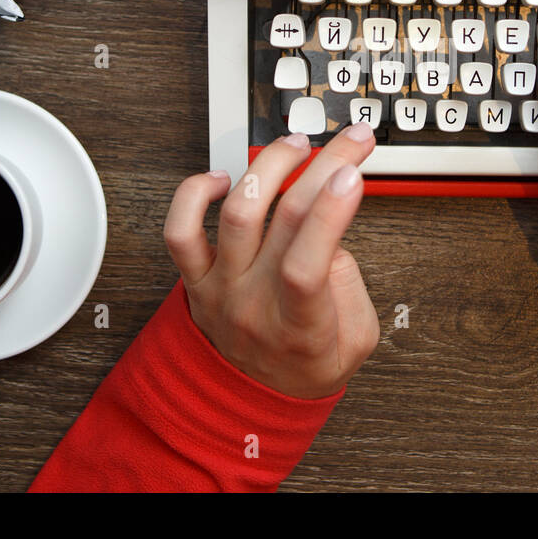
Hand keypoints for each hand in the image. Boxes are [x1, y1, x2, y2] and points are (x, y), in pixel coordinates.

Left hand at [162, 123, 380, 398]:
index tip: (352, 175)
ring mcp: (221, 289)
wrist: (258, 397)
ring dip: (269, 166)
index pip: (307, 265)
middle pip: (285, 220)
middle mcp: (254, 304)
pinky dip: (193, 195)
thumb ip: (348, 282)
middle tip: (351, 140)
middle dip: (325, 166)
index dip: (330, 214)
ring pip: (235, 213)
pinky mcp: (196, 279)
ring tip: (296, 146)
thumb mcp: (358, 338)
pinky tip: (222, 177)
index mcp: (301, 328)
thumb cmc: (310, 363)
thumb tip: (328, 225)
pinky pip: (179, 231)